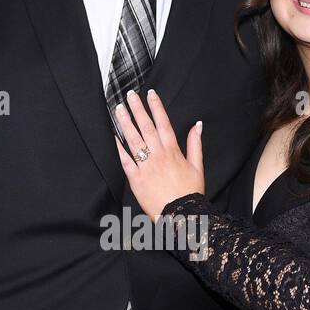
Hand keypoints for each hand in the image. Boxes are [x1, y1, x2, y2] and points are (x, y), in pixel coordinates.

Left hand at [114, 88, 204, 220]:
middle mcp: (159, 155)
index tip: (150, 94)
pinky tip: (111, 136)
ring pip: (134, 139)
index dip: (156, 107)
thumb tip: (197, 125)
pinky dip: (118, 147)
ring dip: (126, 122)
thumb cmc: (189, 193)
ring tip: (119, 109)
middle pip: (146, 127)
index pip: (163, 123)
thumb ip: (195, 144)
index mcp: (173, 151)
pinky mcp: (136, 179)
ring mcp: (146, 166)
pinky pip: (125, 160)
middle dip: (138, 109)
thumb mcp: (198, 167)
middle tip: (130, 95)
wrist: (181, 215)